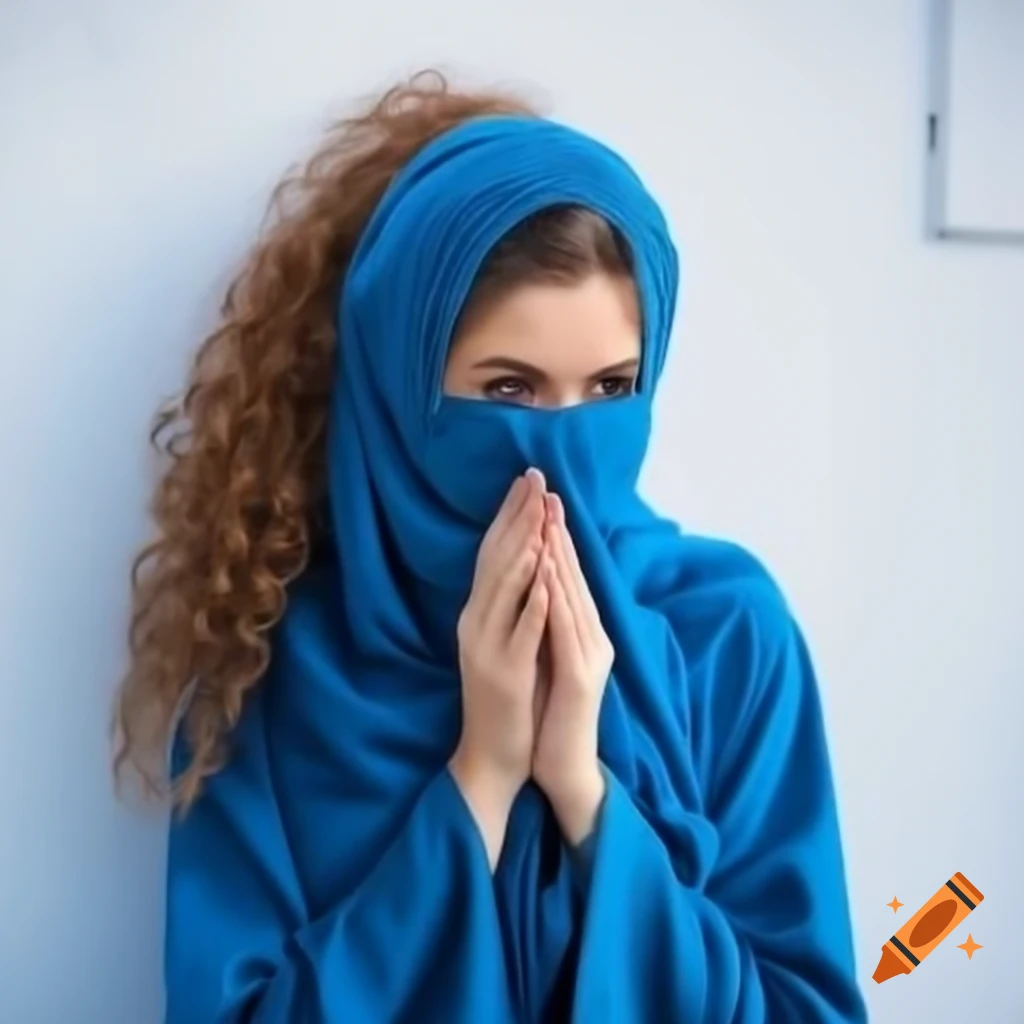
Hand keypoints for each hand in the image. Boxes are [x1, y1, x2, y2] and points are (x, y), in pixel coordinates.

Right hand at [450, 469, 548, 867]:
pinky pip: (521, 634)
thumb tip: (528, 558)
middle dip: (518, 518)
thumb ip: (511, 601)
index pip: (494, 552)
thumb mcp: (505, 640)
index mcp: (479, 613)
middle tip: (534, 479)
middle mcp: (476, 622)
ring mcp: (488, 647)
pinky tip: (547, 582)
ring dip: (523, 552)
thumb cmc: (507, 696)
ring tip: (539, 518)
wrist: (491, 753)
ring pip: (505, 591)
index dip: (510, 514)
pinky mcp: (505, 674)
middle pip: (497, 560)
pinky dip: (533, 606)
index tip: (528, 480)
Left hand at [532, 493, 612, 845]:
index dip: (557, 538)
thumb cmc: (554, 712)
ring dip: (561, 555)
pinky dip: (557, 598)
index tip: (542, 501)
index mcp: (583, 632)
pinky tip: (548, 572)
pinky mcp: (582, 677)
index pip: (568, 576)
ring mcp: (591, 656)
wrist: (564, 765)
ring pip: (574, 596)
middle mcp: (593, 637)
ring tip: (547, 518)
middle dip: (559, 532)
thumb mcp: (551, 658)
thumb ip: (551, 624)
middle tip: (547, 491)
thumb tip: (539, 586)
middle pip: (575, 577)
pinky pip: (567, 630)